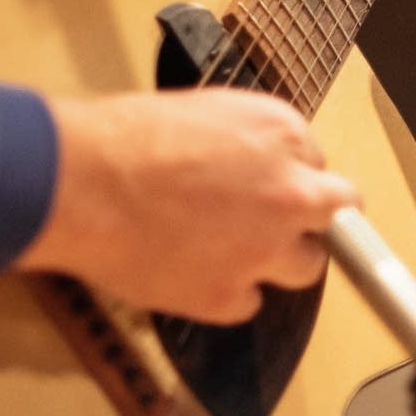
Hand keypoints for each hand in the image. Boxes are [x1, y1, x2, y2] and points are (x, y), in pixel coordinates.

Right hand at [14, 90, 359, 324]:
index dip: (288, 175)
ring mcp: (264, 252)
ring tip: (228, 250)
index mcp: (282, 134)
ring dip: (277, 261)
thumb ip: (247, 144)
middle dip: (307, 220)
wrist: (81, 185)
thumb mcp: (203, 112)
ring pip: (305, 268)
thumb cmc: (124, 138)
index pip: (316, 165)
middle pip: (334, 216)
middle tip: (268, 220)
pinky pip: (248, 303)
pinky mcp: (229, 297)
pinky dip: (226, 293)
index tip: (266, 182)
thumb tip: (253, 165)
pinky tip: (191, 273)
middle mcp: (289, 194)